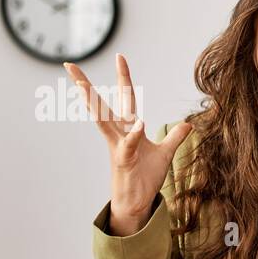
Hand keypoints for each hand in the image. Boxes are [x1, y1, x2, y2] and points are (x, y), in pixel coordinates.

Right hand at [65, 53, 192, 233]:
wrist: (137, 202)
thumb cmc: (146, 177)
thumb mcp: (165, 153)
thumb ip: (175, 137)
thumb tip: (188, 124)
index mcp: (127, 127)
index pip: (126, 97)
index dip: (124, 77)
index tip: (120, 56)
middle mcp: (118, 133)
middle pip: (100, 104)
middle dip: (84, 84)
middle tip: (69, 65)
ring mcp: (117, 146)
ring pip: (102, 121)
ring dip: (92, 103)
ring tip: (81, 85)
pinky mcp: (123, 161)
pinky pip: (127, 145)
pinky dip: (133, 135)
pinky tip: (139, 124)